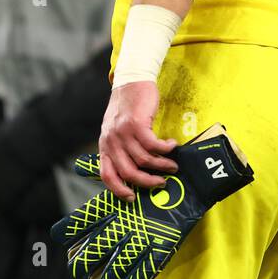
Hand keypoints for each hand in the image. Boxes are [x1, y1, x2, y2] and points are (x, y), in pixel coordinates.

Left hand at [98, 81, 177, 201]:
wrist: (131, 81)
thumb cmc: (127, 107)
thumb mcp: (116, 130)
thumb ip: (120, 148)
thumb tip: (135, 170)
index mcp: (105, 145)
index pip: (107, 174)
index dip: (119, 189)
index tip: (132, 198)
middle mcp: (111, 141)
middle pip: (129, 172)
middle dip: (147, 182)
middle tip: (161, 183)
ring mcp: (123, 133)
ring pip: (144, 160)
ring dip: (162, 165)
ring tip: (172, 165)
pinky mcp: (137, 124)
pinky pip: (153, 145)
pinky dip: (165, 149)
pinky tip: (172, 145)